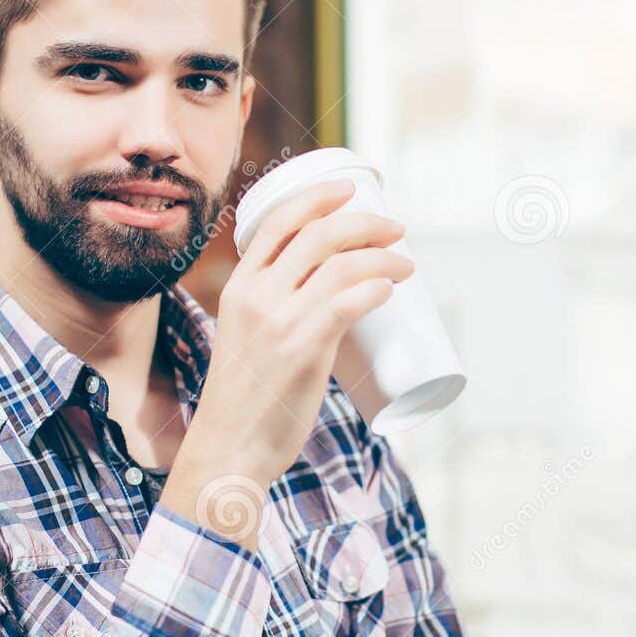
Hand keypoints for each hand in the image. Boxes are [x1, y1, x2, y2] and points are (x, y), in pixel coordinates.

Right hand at [159, 178, 413, 548]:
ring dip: (384, 256)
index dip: (317, 197)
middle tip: (395, 229)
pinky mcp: (304, 348)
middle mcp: (257, 296)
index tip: (349, 189)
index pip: (278, 222)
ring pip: (341, 264)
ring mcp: (280, 321)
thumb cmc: (245, 400)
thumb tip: (329, 301)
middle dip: (365, 222)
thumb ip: (276, 314)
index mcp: (239, 288)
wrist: (230, 447)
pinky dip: (377, 286)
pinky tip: (391, 287)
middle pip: (319, 235)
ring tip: (405, 263)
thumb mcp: (246, 338)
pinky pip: (350, 302)